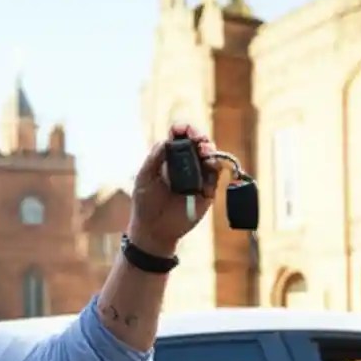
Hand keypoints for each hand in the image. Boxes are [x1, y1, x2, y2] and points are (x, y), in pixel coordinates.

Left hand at [127, 123, 219, 257]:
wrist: (154, 230)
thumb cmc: (145, 204)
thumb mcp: (144, 177)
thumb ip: (155, 157)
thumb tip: (168, 140)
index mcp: (168, 158)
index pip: (179, 136)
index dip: (183, 129)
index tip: (183, 130)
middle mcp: (185, 164)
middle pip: (197, 142)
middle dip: (200, 136)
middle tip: (198, 140)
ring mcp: (197, 177)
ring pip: (210, 156)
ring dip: (209, 149)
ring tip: (204, 151)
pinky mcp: (207, 191)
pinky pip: (216, 174)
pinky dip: (216, 166)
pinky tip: (209, 164)